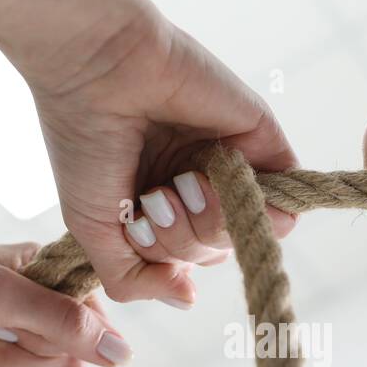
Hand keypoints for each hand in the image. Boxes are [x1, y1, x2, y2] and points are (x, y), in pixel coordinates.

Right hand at [20, 0, 297, 305]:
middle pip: (219, 251)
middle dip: (181, 240)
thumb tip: (186, 299)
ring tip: (176, 185)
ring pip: (252, 233)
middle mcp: (202, 183)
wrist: (94, 66)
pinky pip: (284, 203)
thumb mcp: (95, 232)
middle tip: (154, 198)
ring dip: (209, 225)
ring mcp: (235, 162)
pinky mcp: (263, 139)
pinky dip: (247, 207)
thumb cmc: (82, 142)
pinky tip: (206, 179)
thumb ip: (134, 279)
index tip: (133, 223)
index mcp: (164, 202)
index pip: (190, 260)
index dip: (164, 257)